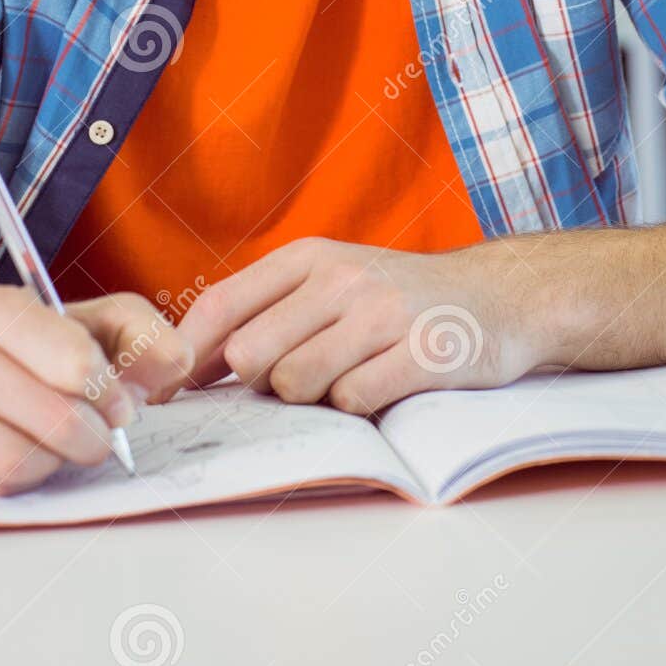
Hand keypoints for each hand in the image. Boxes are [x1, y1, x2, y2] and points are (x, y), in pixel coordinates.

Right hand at [0, 285, 193, 494]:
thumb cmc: (26, 343)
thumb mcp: (88, 319)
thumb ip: (142, 333)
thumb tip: (177, 362)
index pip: (68, 358)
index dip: (108, 391)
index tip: (120, 404)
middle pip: (47, 419)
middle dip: (91, 438)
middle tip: (101, 438)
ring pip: (12, 462)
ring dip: (55, 464)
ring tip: (63, 448)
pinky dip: (19, 480)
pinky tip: (25, 454)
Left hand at [177, 237, 548, 415]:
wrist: (499, 297)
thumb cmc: (399, 299)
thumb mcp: (331, 281)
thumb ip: (264, 312)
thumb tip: (184, 367)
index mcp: (309, 257)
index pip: (221, 306)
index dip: (184, 357)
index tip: (166, 395)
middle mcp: (341, 278)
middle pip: (250, 355)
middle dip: (260, 385)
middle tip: (295, 383)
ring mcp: (383, 314)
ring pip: (297, 383)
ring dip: (312, 399)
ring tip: (346, 378)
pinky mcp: (422, 353)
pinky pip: (354, 401)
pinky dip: (357, 408)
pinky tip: (380, 387)